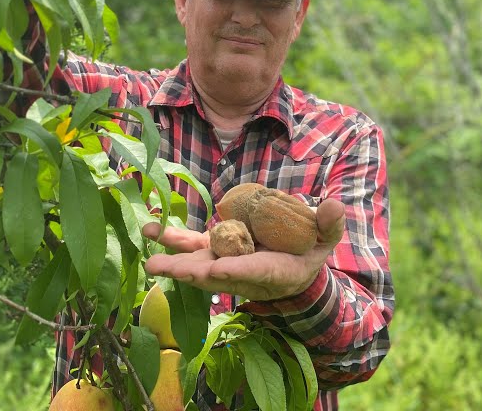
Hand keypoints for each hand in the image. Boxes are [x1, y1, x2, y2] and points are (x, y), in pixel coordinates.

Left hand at [141, 198, 345, 301]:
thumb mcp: (327, 235)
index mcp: (279, 271)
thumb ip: (329, 223)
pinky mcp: (216, 251)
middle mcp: (248, 274)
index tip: (217, 269)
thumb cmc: (314, 245)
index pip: (256, 272)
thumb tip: (332, 205)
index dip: (237, 271)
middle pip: (218, 276)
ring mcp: (229, 263)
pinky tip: (150, 232)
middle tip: (168, 269)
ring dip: (174, 262)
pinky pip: (192, 248)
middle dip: (192, 273)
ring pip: (199, 264)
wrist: (297, 260)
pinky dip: (172, 242)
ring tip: (150, 259)